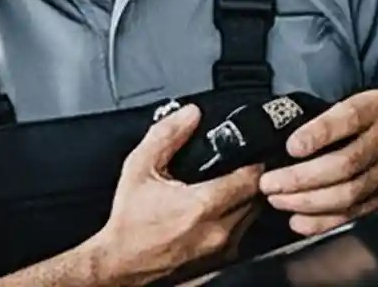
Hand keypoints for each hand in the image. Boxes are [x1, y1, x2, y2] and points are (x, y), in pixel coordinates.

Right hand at [91, 104, 264, 285]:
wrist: (120, 263)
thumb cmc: (129, 221)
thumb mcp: (139, 168)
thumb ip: (166, 136)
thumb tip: (190, 114)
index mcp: (203, 205)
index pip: (252, 178)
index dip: (253, 160)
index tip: (247, 152)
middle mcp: (218, 230)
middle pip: (257, 197)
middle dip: (250, 179)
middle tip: (236, 166)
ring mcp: (222, 250)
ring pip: (252, 217)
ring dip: (244, 200)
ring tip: (224, 187)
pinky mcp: (220, 263)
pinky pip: (241, 234)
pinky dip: (235, 220)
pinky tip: (215, 211)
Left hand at [258, 90, 377, 236]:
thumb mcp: (361, 100)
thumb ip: (329, 114)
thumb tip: (279, 130)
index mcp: (375, 109)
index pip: (348, 119)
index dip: (319, 134)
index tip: (291, 146)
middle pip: (344, 164)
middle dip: (301, 178)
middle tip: (270, 182)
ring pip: (348, 194)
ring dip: (307, 201)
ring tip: (277, 199)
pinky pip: (353, 215)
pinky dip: (323, 222)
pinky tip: (298, 221)